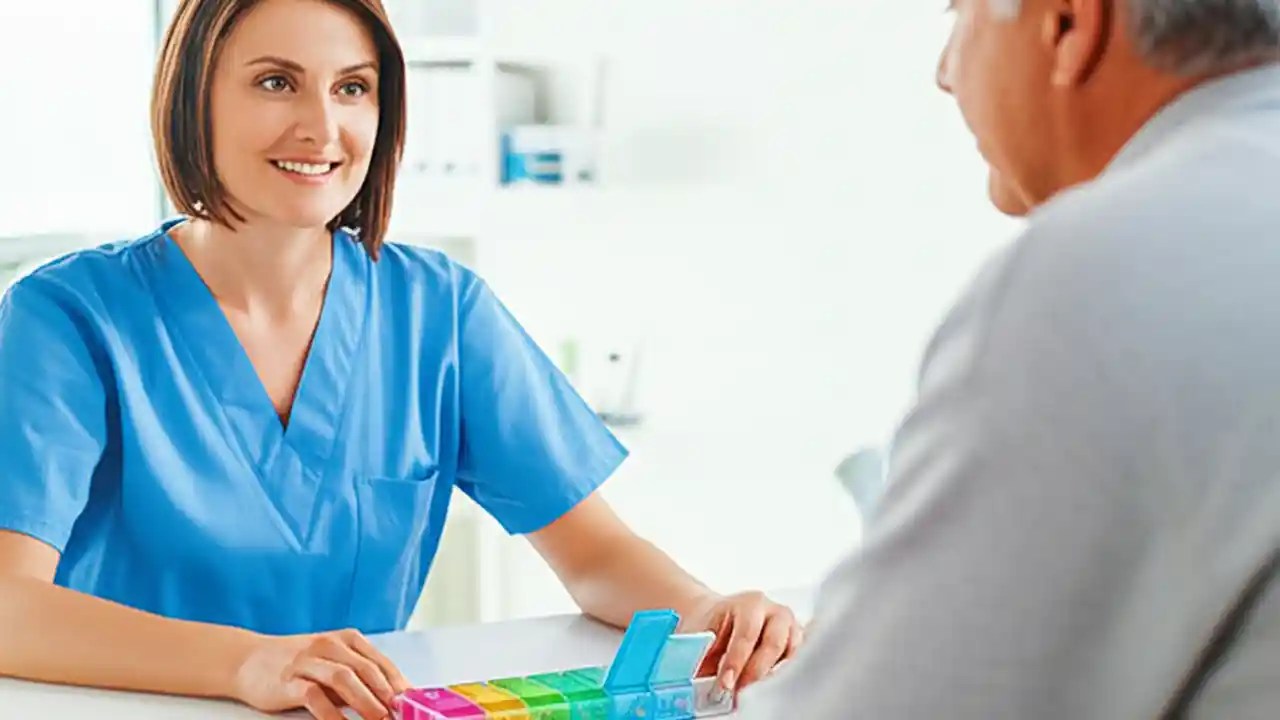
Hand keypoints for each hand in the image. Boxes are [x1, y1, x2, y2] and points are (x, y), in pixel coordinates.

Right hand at [230, 628, 412, 719]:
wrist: (247, 659)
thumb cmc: (295, 664)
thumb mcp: (331, 662)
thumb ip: (357, 677)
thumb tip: (389, 701)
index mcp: (345, 639)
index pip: (379, 661)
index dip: (398, 682)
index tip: (412, 700)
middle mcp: (329, 646)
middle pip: (366, 669)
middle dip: (387, 693)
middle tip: (400, 712)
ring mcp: (308, 662)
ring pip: (344, 679)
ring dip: (366, 701)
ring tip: (380, 718)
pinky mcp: (289, 681)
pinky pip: (315, 697)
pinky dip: (332, 714)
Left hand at [687, 591, 802, 694]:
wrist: (717, 617)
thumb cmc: (710, 625)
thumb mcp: (699, 634)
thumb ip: (702, 653)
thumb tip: (700, 682)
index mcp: (750, 603)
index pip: (747, 633)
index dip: (736, 661)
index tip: (725, 684)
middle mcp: (775, 612)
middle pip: (774, 644)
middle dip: (755, 673)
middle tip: (738, 693)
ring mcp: (790, 627)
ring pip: (790, 656)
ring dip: (771, 677)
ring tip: (750, 691)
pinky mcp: (797, 644)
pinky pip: (796, 663)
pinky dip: (782, 677)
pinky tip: (765, 687)